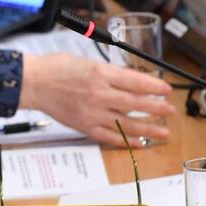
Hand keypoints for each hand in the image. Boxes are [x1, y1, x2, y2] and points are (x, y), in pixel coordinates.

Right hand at [19, 53, 175, 145]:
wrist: (34, 82)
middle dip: (157, 108)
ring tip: (163, 132)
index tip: (167, 90)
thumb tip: (132, 84)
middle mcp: (99, 94)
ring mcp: (92, 113)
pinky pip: (108, 136)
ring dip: (148, 129)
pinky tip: (137, 142)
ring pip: (126, 124)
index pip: (136, 82)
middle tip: (170, 111)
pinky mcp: (84, 126)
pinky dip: (124, 141)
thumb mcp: (88, 62)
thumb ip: (110, 73)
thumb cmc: (57, 68)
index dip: (155, 87)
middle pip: (135, 103)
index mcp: (100, 74)